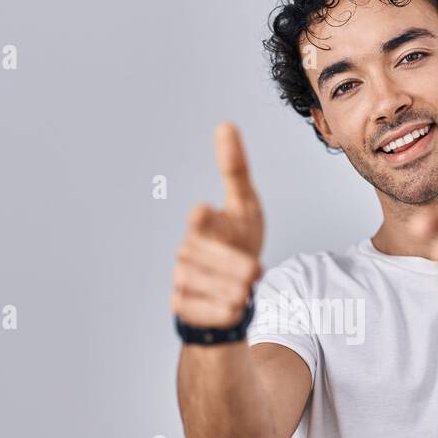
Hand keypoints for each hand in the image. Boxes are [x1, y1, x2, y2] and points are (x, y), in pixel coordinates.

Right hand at [171, 122, 266, 328]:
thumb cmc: (238, 240)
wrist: (233, 287)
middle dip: (236, 266)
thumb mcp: (244, 205)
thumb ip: (235, 170)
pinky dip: (225, 311)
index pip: (200, 218)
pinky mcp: (182, 306)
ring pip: (209, 286)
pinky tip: (234, 307)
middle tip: (256, 273)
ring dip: (234, 290)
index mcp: (202, 224)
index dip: (204, 216)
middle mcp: (187, 250)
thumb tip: (225, 125)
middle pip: (210, 258)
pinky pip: (207, 312)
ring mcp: (182, 278)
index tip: (205, 210)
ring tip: (246, 290)